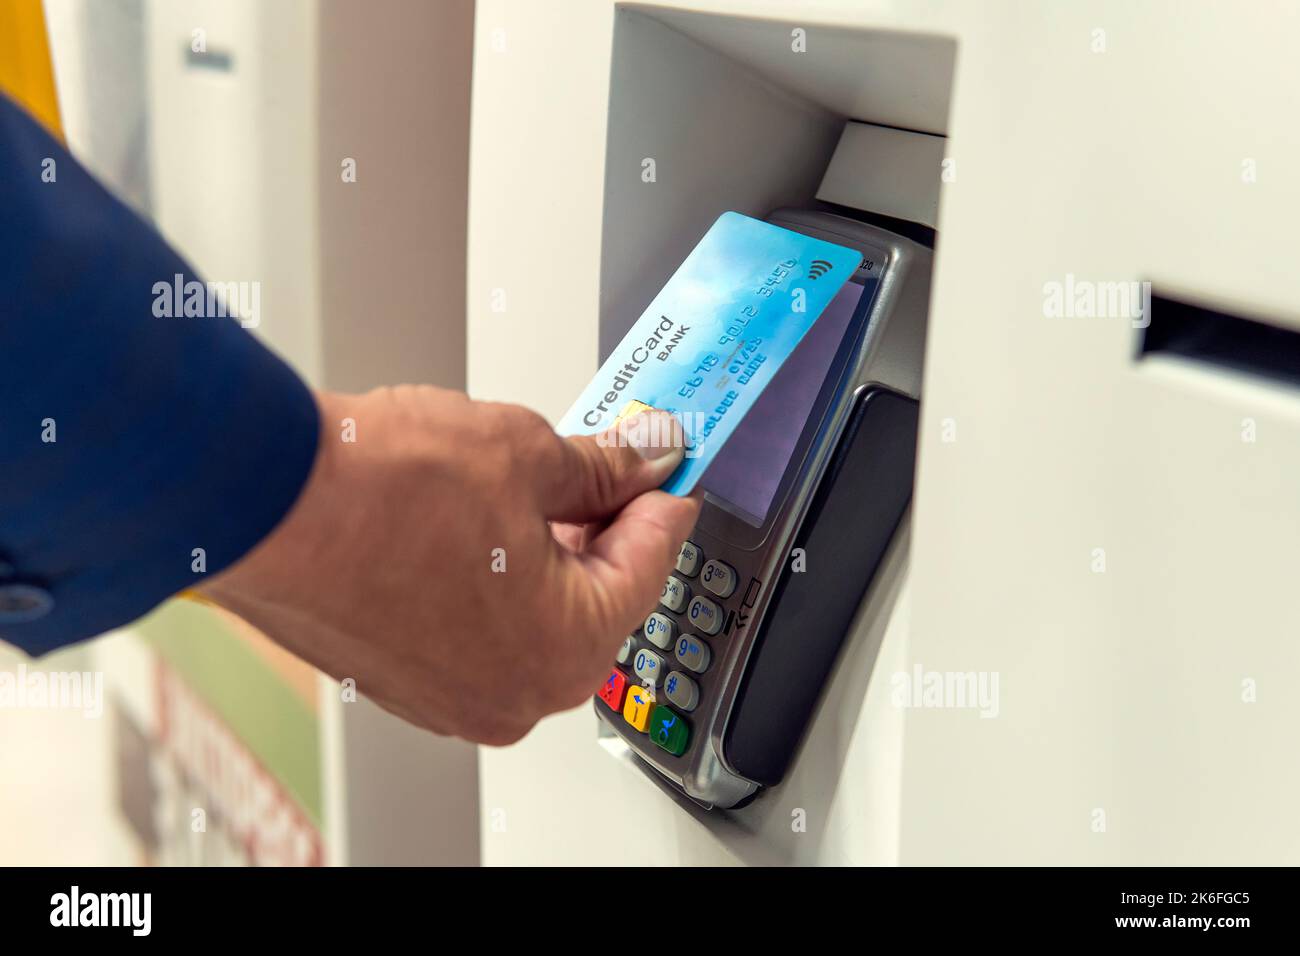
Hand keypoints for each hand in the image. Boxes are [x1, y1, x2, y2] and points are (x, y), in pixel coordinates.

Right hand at [197, 386, 698, 743]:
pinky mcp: (407, 681)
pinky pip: (481, 631)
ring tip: (539, 485)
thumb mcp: (524, 452)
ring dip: (549, 553)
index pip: (649, 567)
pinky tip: (483, 526)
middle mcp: (514, 694)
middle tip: (608, 466)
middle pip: (595, 600)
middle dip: (604, 528)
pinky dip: (496, 581)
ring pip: (536, 618)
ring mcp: (455, 697)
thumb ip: (602, 466)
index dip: (662, 503)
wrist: (257, 504)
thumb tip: (644, 459)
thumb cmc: (376, 490)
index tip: (668, 470)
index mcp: (565, 649)